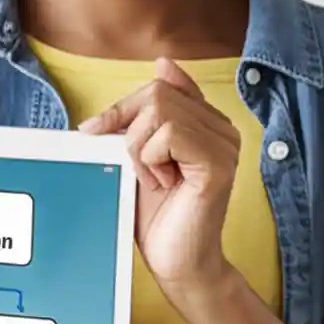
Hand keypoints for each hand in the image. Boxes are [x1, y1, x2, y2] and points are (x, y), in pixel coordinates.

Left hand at [78, 58, 239, 299]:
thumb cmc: (156, 213)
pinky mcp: (219, 164)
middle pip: (157, 94)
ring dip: (139, 151)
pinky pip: (169, 134)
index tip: (98, 132)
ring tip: (154, 179)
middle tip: (139, 169)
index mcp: (206, 122)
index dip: (125, 108)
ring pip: (159, 113)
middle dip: (130, 132)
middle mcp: (223, 128)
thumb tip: (163, 62)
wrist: (176, 262)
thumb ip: (148, 114)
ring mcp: (225, 144)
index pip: (161, 85)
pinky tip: (163, 185)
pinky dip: (150, 160)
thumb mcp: (140, 153)